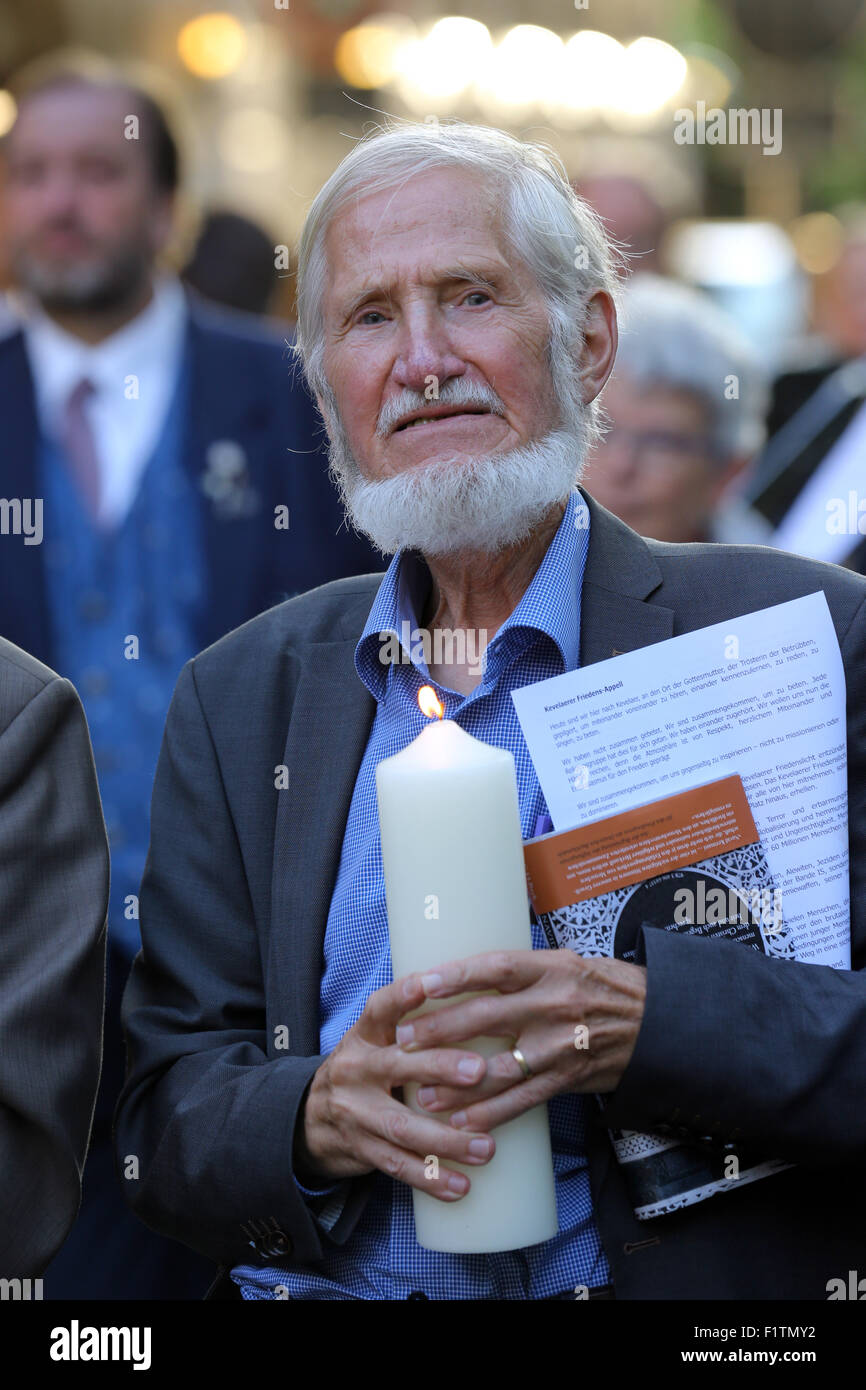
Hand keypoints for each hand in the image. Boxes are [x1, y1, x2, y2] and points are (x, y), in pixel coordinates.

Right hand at [297, 971, 498, 1201]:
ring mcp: (355, 1113)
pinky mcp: (360, 1149)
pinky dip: (430, 1178)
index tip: (431, 982)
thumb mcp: (371, 1043)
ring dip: (447, 1140)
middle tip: (480, 1071)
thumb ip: (409, 1030)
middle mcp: (355, 1070)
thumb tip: (475, 1007)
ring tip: (486, 1148)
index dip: (404, 994)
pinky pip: (398, 1166)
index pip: (381, 1008)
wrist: (306, 1121)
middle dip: (440, 1067)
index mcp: (363, 1037)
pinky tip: (460, 1186)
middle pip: (397, 1066)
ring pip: (402, 1126)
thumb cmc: (362, 1073)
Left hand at [396, 949, 645, 1133]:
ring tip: (421, 1093)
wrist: (657, 1021)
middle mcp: (555, 1004)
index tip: (419, 983)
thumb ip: (521, 971)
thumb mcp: (566, 963)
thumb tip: (465, 972)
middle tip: (402, 1040)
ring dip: (457, 1083)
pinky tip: (463, 1122)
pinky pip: (524, 1099)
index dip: (456, 975)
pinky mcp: (569, 1078)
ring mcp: (562, 1045)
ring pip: (501, 1066)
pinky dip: (492, 1113)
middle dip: (440, 1030)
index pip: (496, 967)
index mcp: (551, 968)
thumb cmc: (603, 987)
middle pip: (488, 1016)